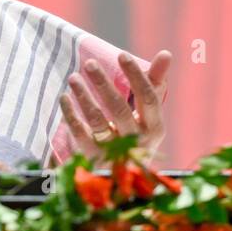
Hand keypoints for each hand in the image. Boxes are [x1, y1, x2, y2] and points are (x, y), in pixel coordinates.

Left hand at [58, 49, 172, 163]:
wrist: (124, 177)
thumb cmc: (137, 134)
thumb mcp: (149, 114)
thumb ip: (155, 82)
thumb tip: (167, 53)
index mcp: (155, 128)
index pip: (149, 99)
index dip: (137, 76)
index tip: (122, 55)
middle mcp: (137, 142)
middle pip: (120, 110)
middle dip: (104, 85)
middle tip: (89, 63)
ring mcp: (115, 153)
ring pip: (98, 123)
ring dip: (84, 98)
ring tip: (73, 77)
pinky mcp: (94, 159)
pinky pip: (80, 135)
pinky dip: (71, 115)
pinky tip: (64, 97)